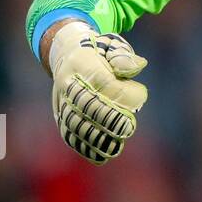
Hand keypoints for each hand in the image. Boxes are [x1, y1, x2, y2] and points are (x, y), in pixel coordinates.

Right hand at [48, 21, 148, 163]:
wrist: (67, 54)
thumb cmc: (99, 51)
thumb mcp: (112, 46)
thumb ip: (124, 57)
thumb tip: (140, 66)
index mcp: (82, 62)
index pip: (103, 81)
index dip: (123, 92)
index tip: (141, 95)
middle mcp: (67, 82)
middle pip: (88, 105)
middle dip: (110, 119)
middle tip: (129, 127)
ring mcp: (61, 100)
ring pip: (76, 123)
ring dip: (97, 138)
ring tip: (116, 146)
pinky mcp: (59, 115)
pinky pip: (69, 133)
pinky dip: (84, 146)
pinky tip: (101, 156)